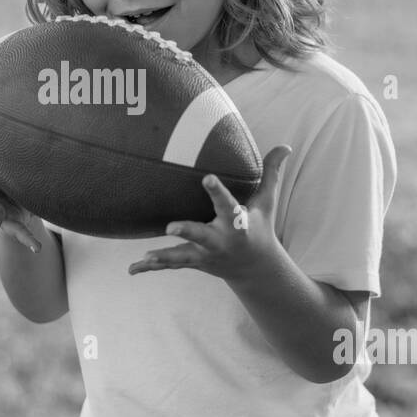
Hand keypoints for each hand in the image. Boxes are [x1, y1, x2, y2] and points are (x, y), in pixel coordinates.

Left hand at [127, 145, 293, 283]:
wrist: (256, 269)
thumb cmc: (259, 228)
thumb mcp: (267, 203)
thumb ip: (271, 173)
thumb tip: (285, 146)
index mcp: (237, 224)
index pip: (228, 205)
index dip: (217, 192)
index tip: (207, 177)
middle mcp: (220, 241)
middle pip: (202, 236)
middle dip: (188, 231)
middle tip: (170, 227)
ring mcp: (206, 255)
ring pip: (183, 256)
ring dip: (165, 256)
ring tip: (146, 255)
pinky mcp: (194, 262)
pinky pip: (171, 265)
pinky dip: (152, 268)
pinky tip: (132, 269)